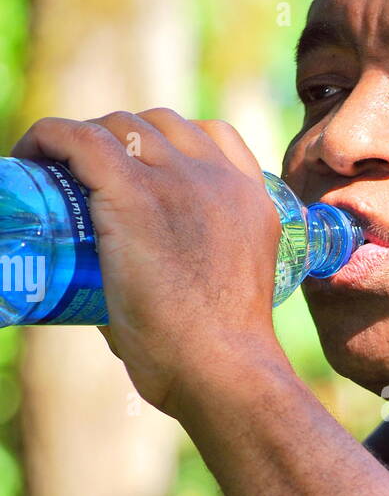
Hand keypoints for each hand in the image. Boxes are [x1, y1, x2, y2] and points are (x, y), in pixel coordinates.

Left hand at [11, 109, 282, 416]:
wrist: (225, 371)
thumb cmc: (221, 362)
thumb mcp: (223, 296)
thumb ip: (189, 273)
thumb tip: (112, 287)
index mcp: (251, 200)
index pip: (212, 136)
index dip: (169, 143)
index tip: (140, 170)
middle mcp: (218, 179)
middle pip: (159, 123)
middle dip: (121, 139)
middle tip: (88, 179)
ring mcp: (177, 182)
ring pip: (118, 125)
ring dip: (86, 140)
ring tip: (58, 173)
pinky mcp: (133, 195)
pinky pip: (78, 139)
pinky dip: (48, 139)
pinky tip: (29, 156)